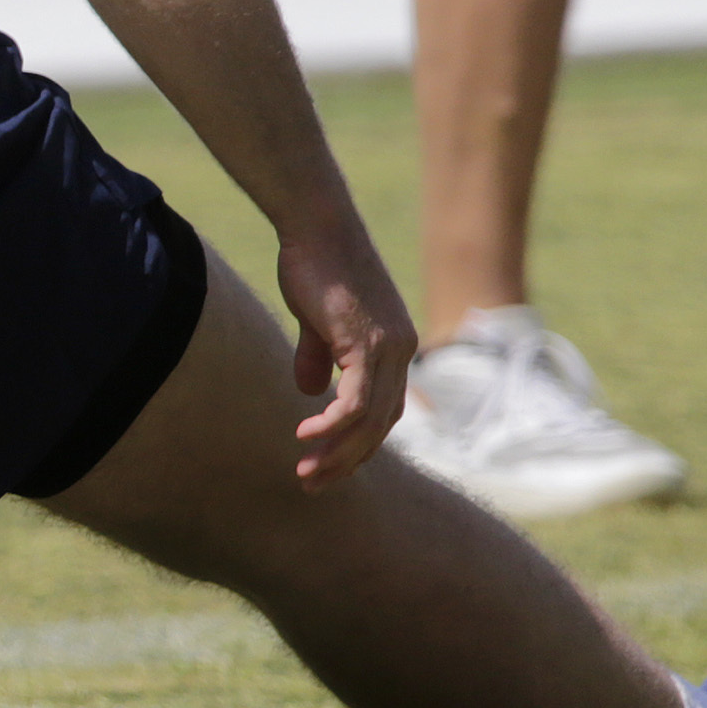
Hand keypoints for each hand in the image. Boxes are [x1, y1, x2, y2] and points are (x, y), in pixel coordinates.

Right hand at [277, 224, 416, 486]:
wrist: (317, 224)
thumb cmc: (313, 263)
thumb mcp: (316, 320)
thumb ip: (318, 356)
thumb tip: (310, 391)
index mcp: (394, 347)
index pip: (384, 412)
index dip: (358, 444)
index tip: (328, 465)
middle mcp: (400, 351)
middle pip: (381, 426)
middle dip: (347, 460)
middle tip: (313, 482)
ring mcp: (388, 347)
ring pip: (369, 421)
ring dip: (337, 452)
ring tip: (306, 472)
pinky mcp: (367, 342)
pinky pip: (354, 400)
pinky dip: (332, 425)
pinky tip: (306, 435)